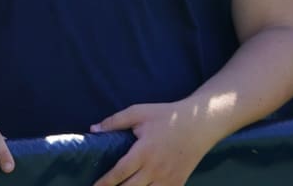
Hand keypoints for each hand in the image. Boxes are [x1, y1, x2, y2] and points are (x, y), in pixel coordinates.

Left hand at [90, 101, 216, 185]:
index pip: (119, 173)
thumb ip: (115, 121)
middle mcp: (155, 169)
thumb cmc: (167, 116)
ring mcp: (168, 179)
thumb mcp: (139, 112)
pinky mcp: (178, 183)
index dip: (105, 183)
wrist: (199, 124)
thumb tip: (93, 129)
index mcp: (143, 152)